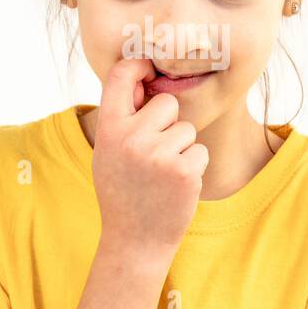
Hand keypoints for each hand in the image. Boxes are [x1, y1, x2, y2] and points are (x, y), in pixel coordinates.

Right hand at [92, 55, 209, 257]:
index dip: (139, 66)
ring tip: (161, 174)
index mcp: (109, 128)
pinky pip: (199, 150)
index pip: (121, 74)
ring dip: (181, 148)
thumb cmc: (122, 190)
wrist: (135, 241)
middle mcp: (132, 138)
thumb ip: (122, 116)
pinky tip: (175, 186)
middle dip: (167, 123)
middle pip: (167, 103)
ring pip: (186, 128)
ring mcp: (160, 154)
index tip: (148, 72)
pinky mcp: (185, 171)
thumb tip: (144, 74)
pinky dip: (193, 166)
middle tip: (152, 154)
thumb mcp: (108, 151)